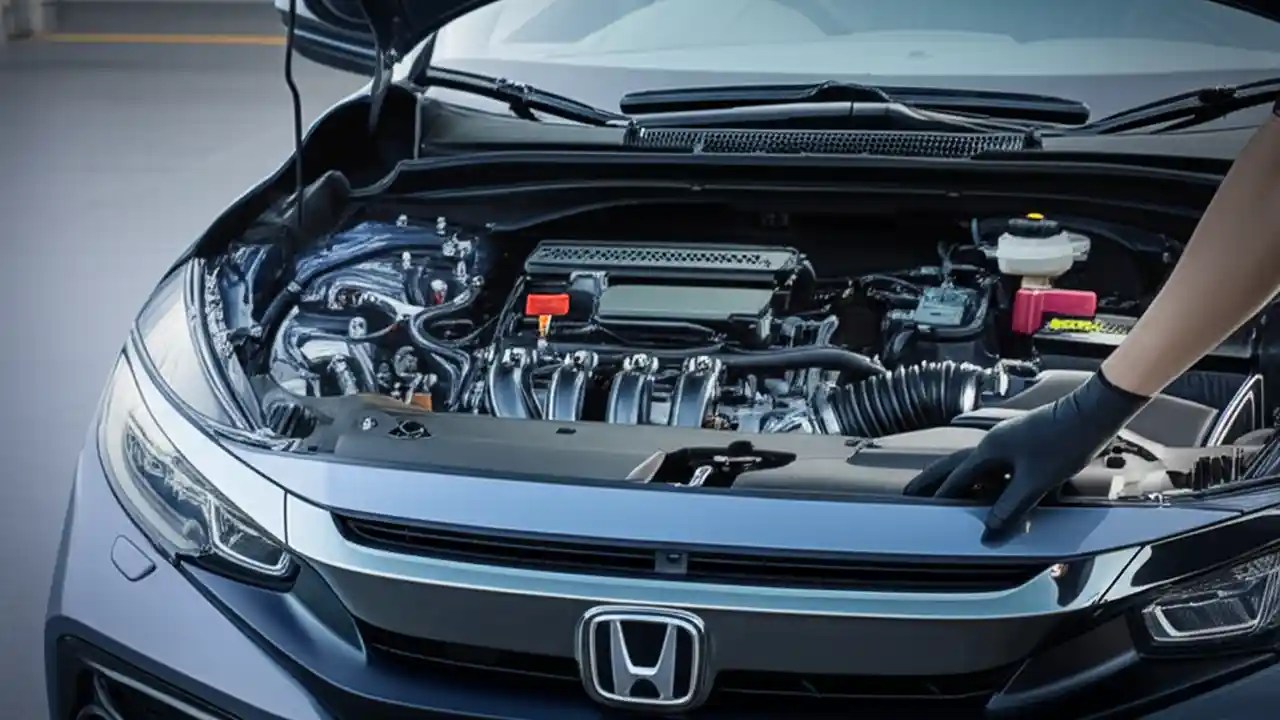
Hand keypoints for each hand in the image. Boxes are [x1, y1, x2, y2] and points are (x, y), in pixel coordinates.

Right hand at [904, 372, 1148, 537]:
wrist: (1093, 414)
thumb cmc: (1063, 444)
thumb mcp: (1036, 482)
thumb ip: (1010, 508)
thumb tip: (989, 532)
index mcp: (990, 451)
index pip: (957, 478)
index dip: (941, 495)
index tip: (922, 508)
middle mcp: (993, 443)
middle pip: (956, 465)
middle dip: (935, 480)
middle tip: (912, 490)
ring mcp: (1009, 440)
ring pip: (979, 465)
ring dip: (963, 481)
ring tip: (950, 494)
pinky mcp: (1025, 442)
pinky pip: (999, 465)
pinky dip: (990, 479)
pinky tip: (997, 489)